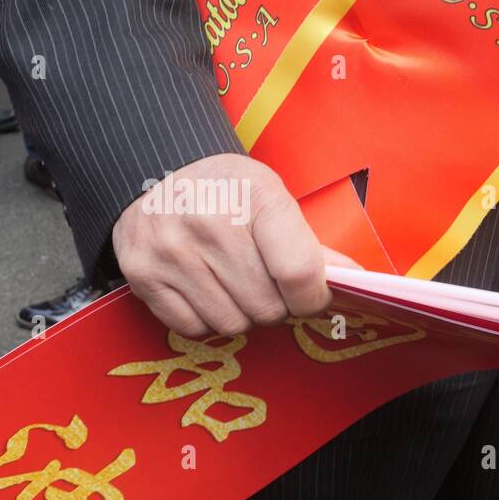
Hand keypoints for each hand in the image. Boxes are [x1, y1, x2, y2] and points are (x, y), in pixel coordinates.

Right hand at [112, 152, 358, 336]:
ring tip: (235, 285)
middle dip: (276, 307)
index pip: (299, 273)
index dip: (313, 298)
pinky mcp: (141, 273)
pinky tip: (205, 290)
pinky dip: (206, 320)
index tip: (310, 297)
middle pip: (267, 308)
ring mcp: (171, 249)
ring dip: (242, 315)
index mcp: (256, 197)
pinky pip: (194, 328)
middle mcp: (209, 222)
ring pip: (232, 324)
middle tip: (266, 285)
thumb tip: (356, 280)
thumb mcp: (274, 200)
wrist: (155, 171)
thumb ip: (313, 246)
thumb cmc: (229, 193)